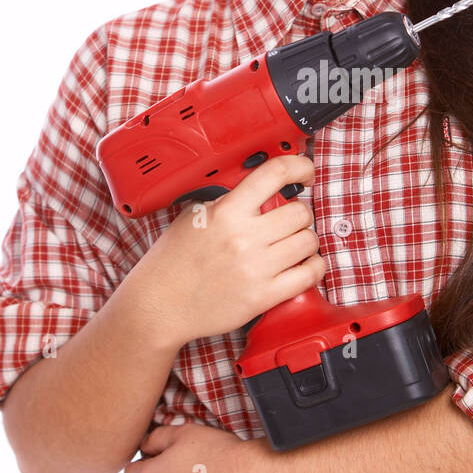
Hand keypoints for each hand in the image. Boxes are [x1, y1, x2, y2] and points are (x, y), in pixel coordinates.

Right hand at [130, 153, 327, 349]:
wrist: (160, 305)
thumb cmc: (173, 262)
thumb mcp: (194, 217)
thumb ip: (227, 201)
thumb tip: (259, 190)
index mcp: (227, 212)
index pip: (275, 174)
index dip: (299, 166)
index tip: (305, 171)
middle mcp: (244, 237)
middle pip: (300, 212)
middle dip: (300, 214)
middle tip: (290, 220)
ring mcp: (256, 268)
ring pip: (308, 242)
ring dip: (306, 241)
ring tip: (293, 245)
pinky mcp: (263, 296)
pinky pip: (309, 275)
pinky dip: (313, 268)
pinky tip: (302, 265)